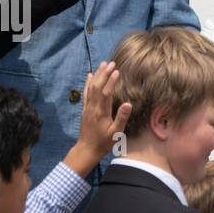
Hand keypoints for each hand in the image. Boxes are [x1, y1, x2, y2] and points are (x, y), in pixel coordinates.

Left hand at [67, 61, 132, 175]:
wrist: (86, 149)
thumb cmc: (104, 143)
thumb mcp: (116, 133)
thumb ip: (121, 117)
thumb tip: (128, 104)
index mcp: (101, 112)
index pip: (106, 93)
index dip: (111, 81)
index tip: (117, 71)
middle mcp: (93, 107)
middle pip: (97, 86)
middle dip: (104, 73)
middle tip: (111, 62)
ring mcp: (87, 107)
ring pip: (90, 87)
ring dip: (96, 75)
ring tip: (102, 64)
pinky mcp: (85, 109)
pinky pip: (86, 93)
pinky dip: (87, 82)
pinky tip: (89, 75)